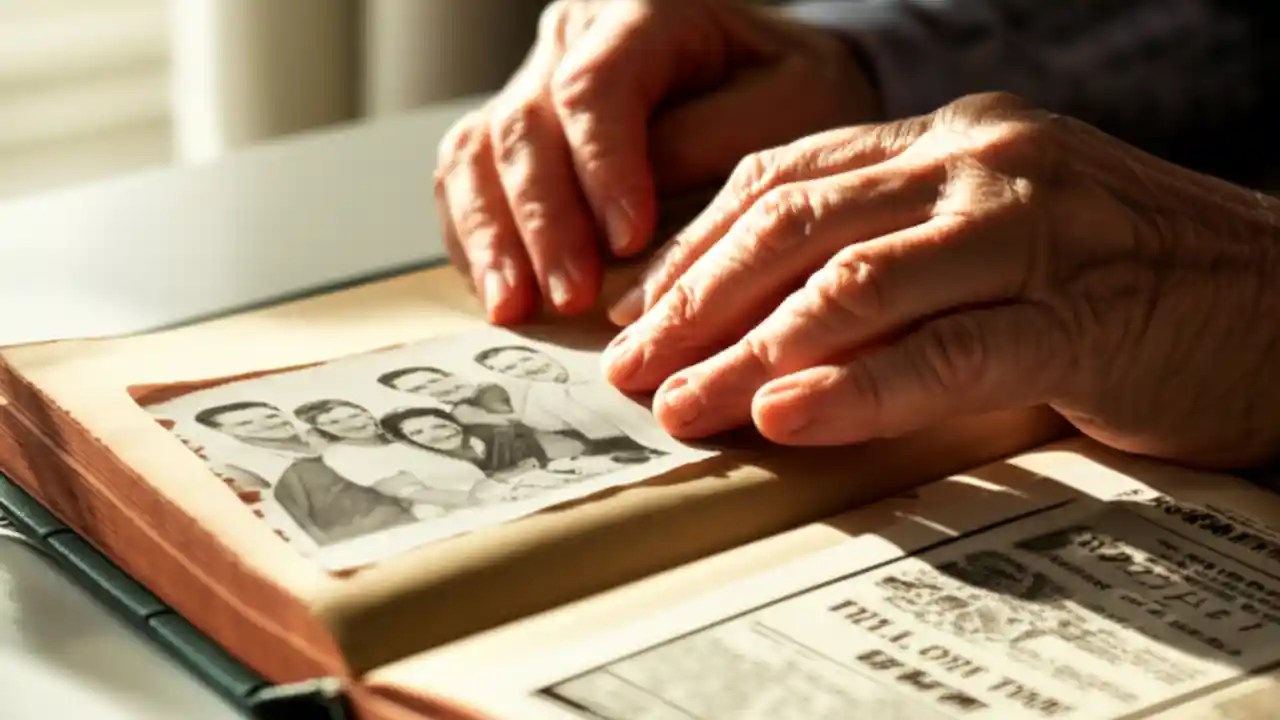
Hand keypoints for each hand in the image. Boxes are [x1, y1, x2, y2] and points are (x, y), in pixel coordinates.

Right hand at [434, 0, 878, 322]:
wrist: (774, 84)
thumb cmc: (790, 93)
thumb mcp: (794, 106)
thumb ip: (721, 145)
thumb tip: (641, 216)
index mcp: (644, 11)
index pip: (596, 87)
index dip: (602, 169)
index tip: (628, 242)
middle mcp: (573, 39)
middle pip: (526, 126)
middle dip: (543, 220)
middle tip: (570, 296)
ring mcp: (534, 83)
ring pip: (478, 152)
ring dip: (492, 236)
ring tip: (515, 306)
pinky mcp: (514, 134)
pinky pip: (466, 180)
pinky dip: (474, 238)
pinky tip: (499, 292)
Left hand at [603, 92, 1279, 468]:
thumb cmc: (1120, 279)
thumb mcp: (989, 238)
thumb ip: (889, 254)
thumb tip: (763, 319)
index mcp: (949, 141)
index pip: (786, 178)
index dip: (696, 249)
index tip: (635, 311)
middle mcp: (981, 164)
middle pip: (798, 224)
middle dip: (698, 301)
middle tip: (632, 367)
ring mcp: (1033, 229)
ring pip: (856, 282)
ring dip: (753, 349)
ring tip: (685, 405)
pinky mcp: (1081, 312)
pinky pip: (949, 349)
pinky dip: (861, 386)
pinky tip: (792, 416)